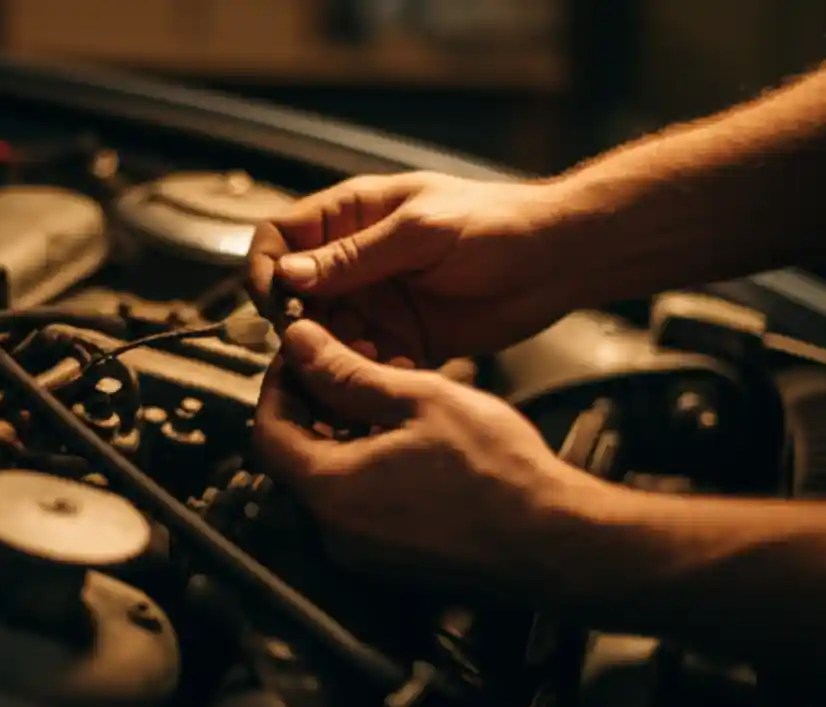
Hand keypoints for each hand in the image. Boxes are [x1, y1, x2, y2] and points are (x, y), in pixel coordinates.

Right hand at [247, 171, 573, 365]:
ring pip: (323, 335)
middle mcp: (354, 261)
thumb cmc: (500, 224)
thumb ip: (355, 256)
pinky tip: (395, 370)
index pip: (279, 238)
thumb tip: (289, 274)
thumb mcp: (422, 232)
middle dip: (301, 324)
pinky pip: (362, 362)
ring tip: (368, 360)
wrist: (559, 261)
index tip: (277, 303)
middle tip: (320, 345)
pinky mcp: (399, 338)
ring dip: (334, 353)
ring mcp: (375, 301)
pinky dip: (367, 373)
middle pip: (292, 296)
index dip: (266, 269)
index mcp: (351, 216)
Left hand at [253, 319, 604, 585]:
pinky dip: (364, 462)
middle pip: (293, 456)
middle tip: (342, 366)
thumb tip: (301, 344)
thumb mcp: (418, 399)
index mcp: (330, 490)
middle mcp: (335, 530)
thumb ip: (348, 373)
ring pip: (326, 478)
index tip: (301, 357)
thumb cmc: (499, 476)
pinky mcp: (390, 558)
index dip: (277, 385)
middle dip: (311, 404)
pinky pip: (356, 503)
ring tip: (383, 392)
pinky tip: (403, 433)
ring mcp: (363, 550)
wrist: (555, 540)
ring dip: (340, 431)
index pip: (266, 431)